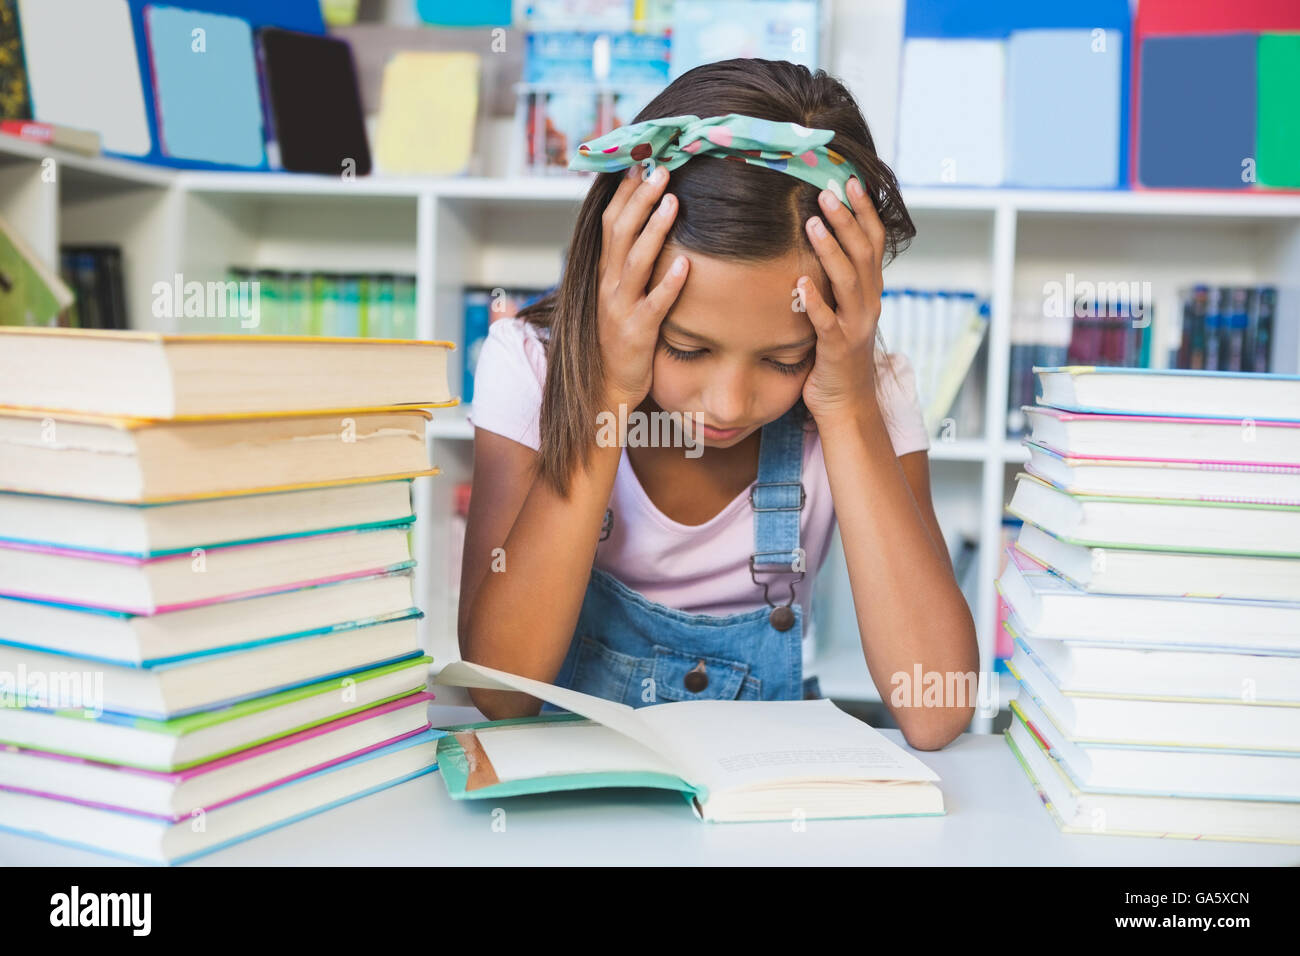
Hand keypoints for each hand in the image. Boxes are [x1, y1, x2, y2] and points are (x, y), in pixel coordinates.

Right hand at [596, 165, 689, 411]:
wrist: (604, 389)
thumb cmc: (618, 342)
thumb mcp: (618, 299)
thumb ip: (627, 268)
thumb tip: (642, 234)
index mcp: (604, 275)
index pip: (611, 225)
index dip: (625, 194)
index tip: (641, 165)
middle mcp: (607, 287)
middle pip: (621, 233)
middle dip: (641, 199)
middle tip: (662, 170)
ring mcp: (620, 309)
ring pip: (636, 261)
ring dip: (654, 229)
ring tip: (674, 201)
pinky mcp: (636, 333)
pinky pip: (654, 305)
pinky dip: (669, 285)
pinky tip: (686, 265)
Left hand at [796, 176, 886, 427]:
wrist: (847, 404)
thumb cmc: (836, 356)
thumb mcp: (842, 312)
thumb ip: (837, 283)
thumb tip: (821, 245)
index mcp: (870, 292)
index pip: (874, 243)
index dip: (865, 211)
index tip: (851, 181)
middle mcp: (869, 304)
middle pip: (864, 253)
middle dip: (847, 219)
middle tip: (828, 190)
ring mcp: (855, 326)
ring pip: (849, 280)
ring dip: (831, 249)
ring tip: (813, 222)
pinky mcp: (837, 349)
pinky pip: (827, 321)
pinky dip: (815, 300)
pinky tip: (799, 282)